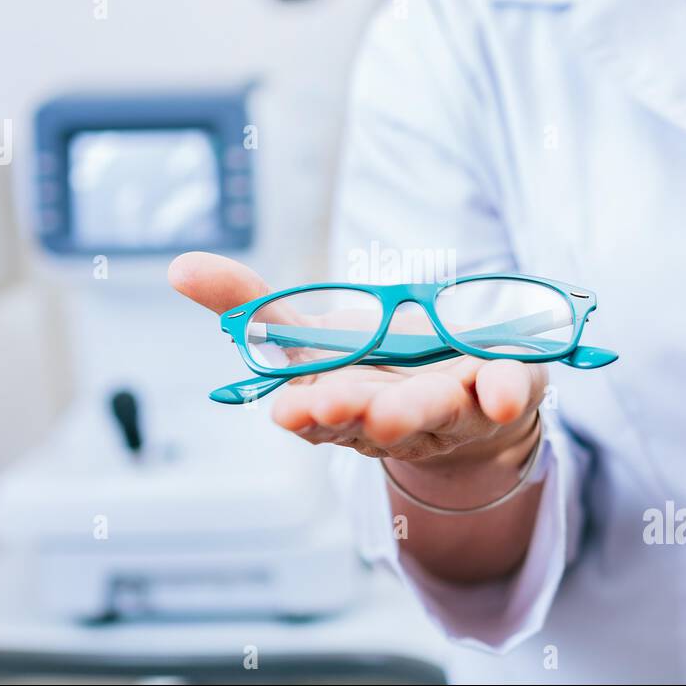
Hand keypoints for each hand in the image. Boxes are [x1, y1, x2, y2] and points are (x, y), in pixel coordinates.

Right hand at [168, 252, 545, 465]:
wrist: (461, 401)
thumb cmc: (376, 364)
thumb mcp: (310, 334)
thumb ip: (250, 303)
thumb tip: (179, 265)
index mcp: (344, 404)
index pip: (322, 419)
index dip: (308, 415)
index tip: (289, 411)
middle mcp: (395, 416)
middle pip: (379, 421)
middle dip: (361, 415)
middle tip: (340, 406)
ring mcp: (452, 410)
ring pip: (439, 412)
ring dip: (423, 408)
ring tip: (409, 404)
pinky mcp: (501, 396)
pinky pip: (506, 396)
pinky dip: (505, 391)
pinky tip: (501, 385)